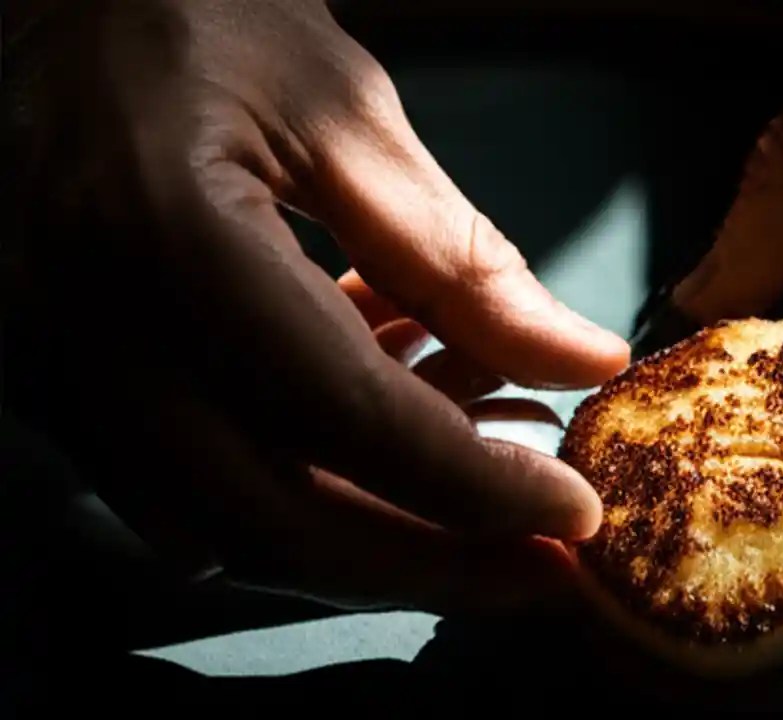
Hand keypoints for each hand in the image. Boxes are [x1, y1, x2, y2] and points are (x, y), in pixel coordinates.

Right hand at [3, 0, 629, 610]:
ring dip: (378, 526)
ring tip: (494, 482)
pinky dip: (311, 481)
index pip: (346, 418)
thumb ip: (459, 255)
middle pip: (274, 520)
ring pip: (233, 523)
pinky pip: (197, 481)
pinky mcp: (65, 382)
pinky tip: (397, 420)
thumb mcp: (345, 115)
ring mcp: (59, 373)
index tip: (575, 516)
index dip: (475, 487)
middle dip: (429, 563)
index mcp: (164, 244)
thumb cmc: (197, 19)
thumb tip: (581, 362)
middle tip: (543, 569)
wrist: (53, 11)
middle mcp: (87, 337)